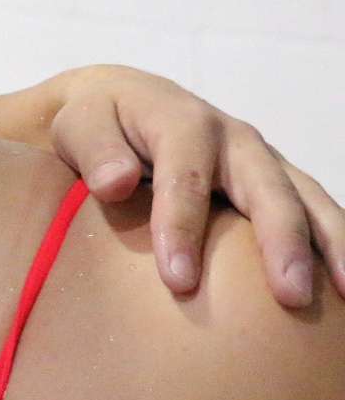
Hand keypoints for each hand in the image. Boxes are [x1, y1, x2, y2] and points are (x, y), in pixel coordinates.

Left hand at [49, 66, 343, 307]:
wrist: (124, 103)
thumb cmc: (97, 123)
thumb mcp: (80, 125)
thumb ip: (95, 150)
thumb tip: (116, 183)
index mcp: (182, 122)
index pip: (185, 177)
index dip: (182, 228)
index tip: (179, 281)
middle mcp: (234, 139)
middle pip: (266, 189)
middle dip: (282, 242)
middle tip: (290, 296)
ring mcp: (262, 161)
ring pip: (308, 200)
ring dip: (333, 245)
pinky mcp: (276, 183)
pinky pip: (314, 212)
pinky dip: (336, 244)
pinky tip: (344, 286)